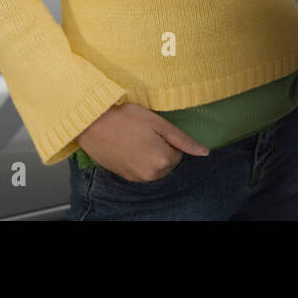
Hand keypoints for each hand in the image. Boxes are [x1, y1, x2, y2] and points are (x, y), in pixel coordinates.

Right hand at [76, 103, 208, 182]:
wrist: (93, 123)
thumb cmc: (126, 118)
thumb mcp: (159, 124)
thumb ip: (183, 140)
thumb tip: (204, 152)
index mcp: (163, 161)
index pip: (179, 153)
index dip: (168, 139)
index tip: (154, 130)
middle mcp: (151, 175)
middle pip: (168, 162)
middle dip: (161, 148)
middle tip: (144, 133)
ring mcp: (136, 178)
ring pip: (155, 167)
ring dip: (150, 155)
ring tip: (135, 138)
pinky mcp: (125, 177)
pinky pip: (142, 170)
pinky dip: (139, 160)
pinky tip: (129, 146)